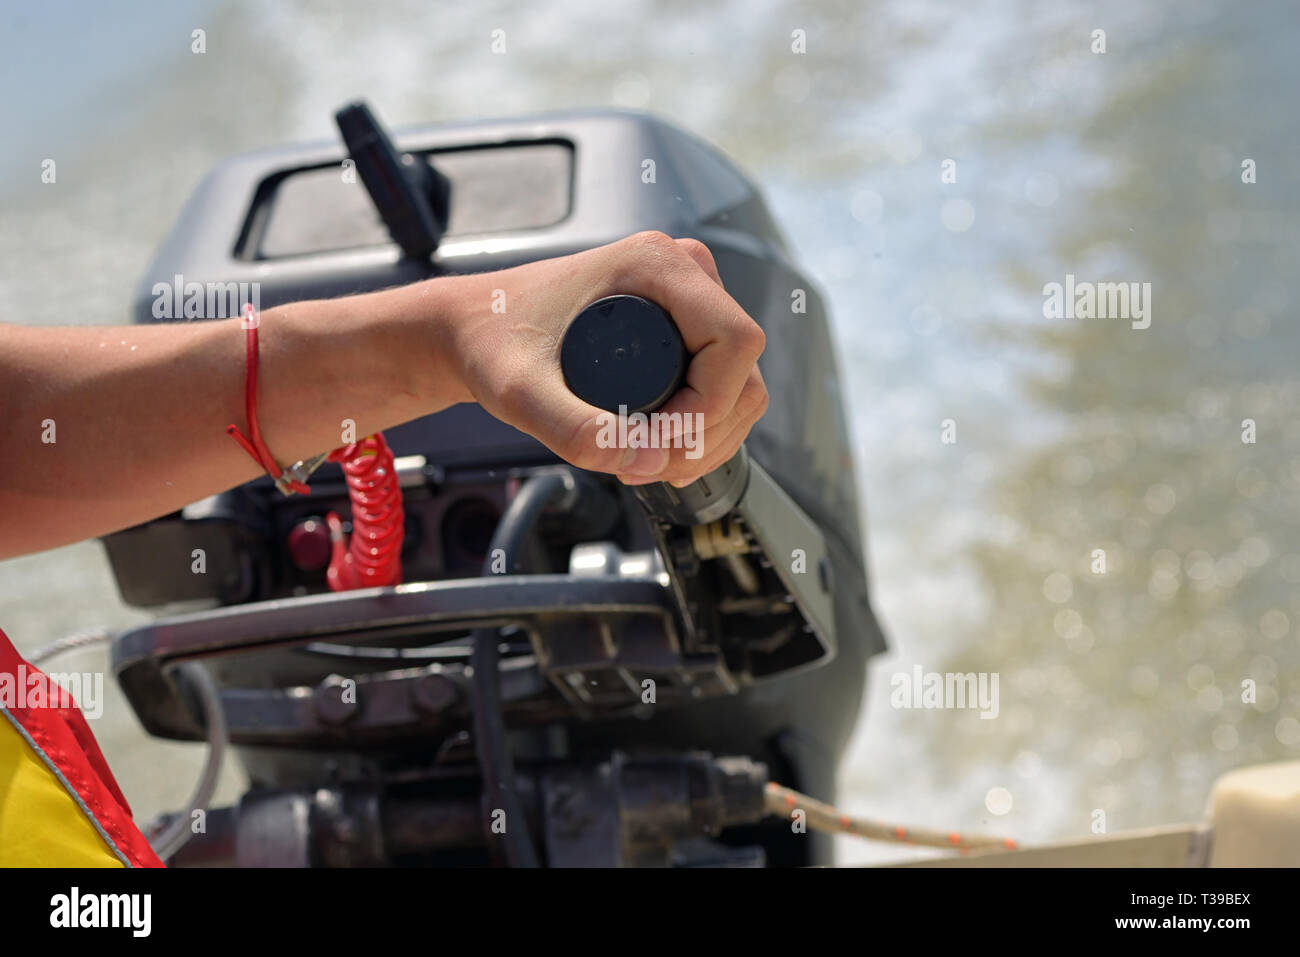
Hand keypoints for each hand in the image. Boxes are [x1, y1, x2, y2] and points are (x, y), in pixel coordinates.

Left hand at [444, 231, 768, 485]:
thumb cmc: (493, 341)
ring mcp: (690, 301)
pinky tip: (656, 451)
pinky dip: (701, 431)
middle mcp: (685, 274)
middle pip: (742, 372)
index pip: (735, 342)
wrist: (476, 328)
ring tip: (641, 463)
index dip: (710, 406)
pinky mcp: (685, 328)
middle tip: (641, 465)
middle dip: (703, 434)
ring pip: (739, 387)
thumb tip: (650, 459)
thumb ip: (574, 430)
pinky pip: (723, 388)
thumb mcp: (520, 392)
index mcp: (658, 265)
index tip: (658, 441)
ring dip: (704, 441)